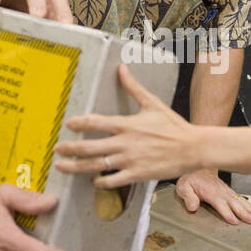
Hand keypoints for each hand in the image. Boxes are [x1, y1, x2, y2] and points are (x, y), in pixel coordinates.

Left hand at [55, 64, 199, 186]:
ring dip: (76, 167)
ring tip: (62, 166)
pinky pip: (112, 180)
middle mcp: (125, 143)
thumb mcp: (152, 103)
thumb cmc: (173, 125)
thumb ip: (133, 88)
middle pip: (89, 147)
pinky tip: (93, 180)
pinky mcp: (137, 174)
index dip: (79, 123)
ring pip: (96, 165)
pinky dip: (100, 181)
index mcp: (127, 124)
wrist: (193, 147)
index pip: (96, 122)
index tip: (68, 124)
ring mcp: (130, 160)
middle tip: (57, 149)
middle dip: (70, 149)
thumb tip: (121, 68)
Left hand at [176, 168, 250, 224]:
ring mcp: (227, 192)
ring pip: (241, 201)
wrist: (197, 166)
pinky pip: (241, 200)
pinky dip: (250, 206)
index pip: (220, 204)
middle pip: (234, 204)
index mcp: (210, 192)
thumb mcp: (183, 186)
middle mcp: (221, 192)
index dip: (227, 213)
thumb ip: (188, 196)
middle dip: (244, 213)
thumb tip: (192, 206)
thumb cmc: (191, 178)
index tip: (234, 221)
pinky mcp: (230, 193)